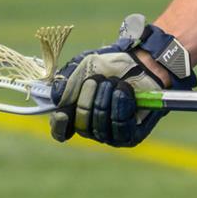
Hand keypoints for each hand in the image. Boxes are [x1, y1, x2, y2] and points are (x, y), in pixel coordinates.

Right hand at [49, 14, 196, 146]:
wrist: (141, 61)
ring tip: (114, 82)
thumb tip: (56, 98)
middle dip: (87, 101)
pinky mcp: (131, 136)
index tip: (62, 114)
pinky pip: (120, 127)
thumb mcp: (82, 67)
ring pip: (100, 127)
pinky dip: (120, 106)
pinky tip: (123, 91)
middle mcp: (92, 128)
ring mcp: (111, 135)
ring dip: (105, 101)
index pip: (62, 131)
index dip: (60, 126)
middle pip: (82, 126)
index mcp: (76, 115)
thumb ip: (65, 81)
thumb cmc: (110, 66)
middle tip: (97, 80)